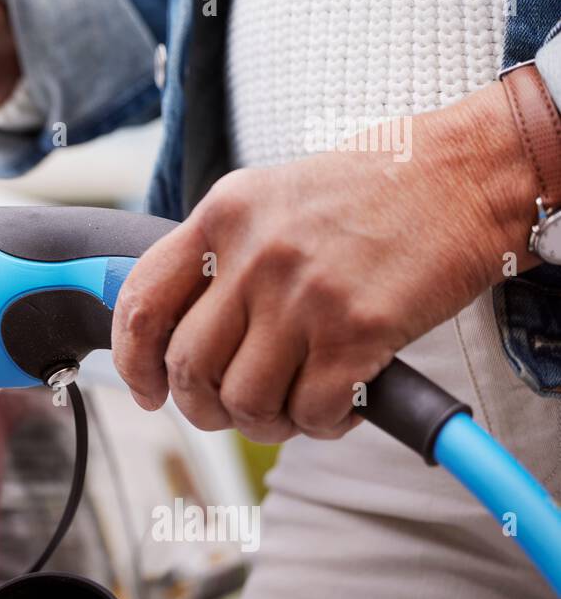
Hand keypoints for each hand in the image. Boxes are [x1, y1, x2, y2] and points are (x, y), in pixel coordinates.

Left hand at [112, 82, 536, 442]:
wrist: (465, 174)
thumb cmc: (372, 192)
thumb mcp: (272, 197)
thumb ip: (221, 254)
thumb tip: (177, 328)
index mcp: (221, 216)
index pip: (141, 301)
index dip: (133, 361)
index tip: (147, 390)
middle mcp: (252, 254)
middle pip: (188, 367)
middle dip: (204, 408)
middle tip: (232, 410)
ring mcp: (302, 294)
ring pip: (243, 400)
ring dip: (264, 424)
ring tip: (292, 410)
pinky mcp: (356, 331)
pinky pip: (309, 412)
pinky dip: (320, 425)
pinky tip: (340, 406)